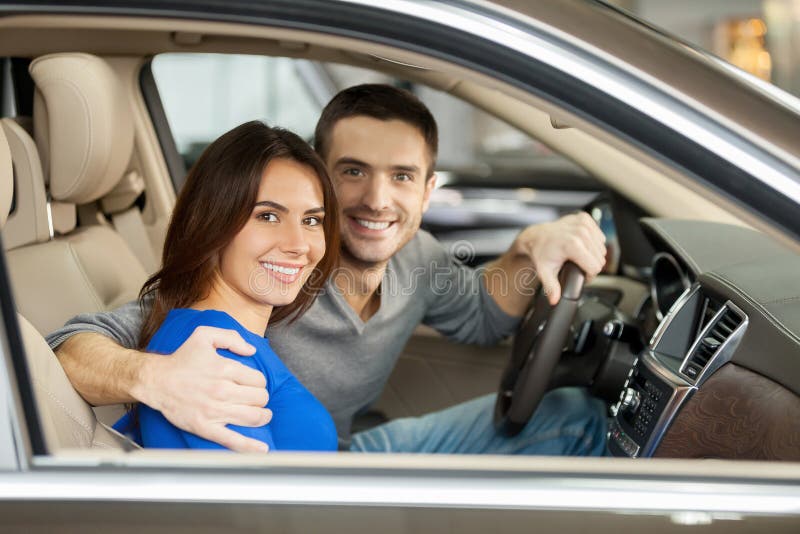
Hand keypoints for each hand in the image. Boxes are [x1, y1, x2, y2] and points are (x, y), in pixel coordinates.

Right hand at [135, 326, 271, 452]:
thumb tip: (252, 350)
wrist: (155, 381)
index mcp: (225, 369)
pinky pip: (232, 440)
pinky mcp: (205, 427)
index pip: (259, 380)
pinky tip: (262, 449)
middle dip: (261, 398)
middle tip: (255, 397)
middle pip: (260, 398)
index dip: (259, 382)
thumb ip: (231, 337)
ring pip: (253, 417)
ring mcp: (214, 411)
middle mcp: (222, 390)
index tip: (252, 383)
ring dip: (262, 416)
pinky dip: (249, 446)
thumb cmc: (181, 359)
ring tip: (262, 414)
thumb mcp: (204, 336)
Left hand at [512, 212, 606, 304]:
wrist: (536, 236)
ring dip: (592, 253)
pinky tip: (580, 243)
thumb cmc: (541, 253)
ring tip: (577, 254)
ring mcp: (583, 223)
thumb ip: (551, 287)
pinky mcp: (585, 218)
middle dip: (590, 264)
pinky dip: (592, 242)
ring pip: (601, 248)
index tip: (578, 272)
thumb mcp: (545, 272)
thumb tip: (554, 300)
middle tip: (576, 263)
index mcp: (572, 244)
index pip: (595, 267)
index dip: (588, 274)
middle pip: (599, 259)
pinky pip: (599, 236)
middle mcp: (580, 232)